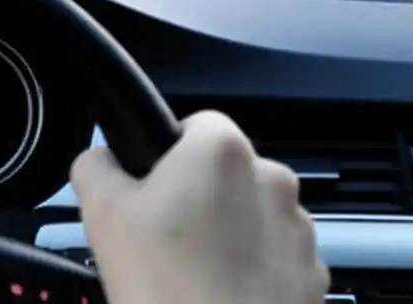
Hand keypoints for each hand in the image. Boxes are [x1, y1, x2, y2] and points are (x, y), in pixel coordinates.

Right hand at [72, 111, 328, 303]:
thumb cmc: (160, 282)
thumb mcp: (100, 212)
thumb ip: (97, 164)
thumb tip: (105, 158)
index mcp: (221, 149)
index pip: (194, 125)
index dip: (166, 159)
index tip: (149, 198)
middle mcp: (273, 177)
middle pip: (227, 173)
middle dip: (200, 199)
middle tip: (164, 242)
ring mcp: (300, 229)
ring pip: (253, 217)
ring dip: (230, 235)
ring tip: (195, 277)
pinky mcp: (315, 275)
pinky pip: (276, 258)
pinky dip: (255, 272)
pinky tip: (223, 298)